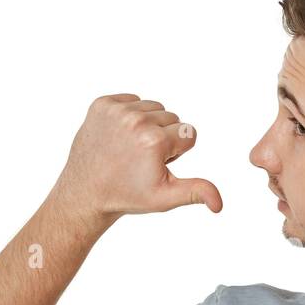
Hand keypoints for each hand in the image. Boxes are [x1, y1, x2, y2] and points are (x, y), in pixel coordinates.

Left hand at [52, 94, 222, 216]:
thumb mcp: (165, 197)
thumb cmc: (128, 196)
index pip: (189, 133)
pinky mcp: (102, 104)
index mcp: (155, 140)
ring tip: (131, 147)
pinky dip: (129, 115)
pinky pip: (132, 100)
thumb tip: (219, 204)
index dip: (177, 152)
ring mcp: (116, 110)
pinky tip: (119, 137)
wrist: (85, 193)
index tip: (156, 164)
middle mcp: (136, 120)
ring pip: (153, 108)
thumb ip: (197, 192)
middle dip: (164, 137)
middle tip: (141, 159)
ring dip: (148, 125)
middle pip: (172, 118)